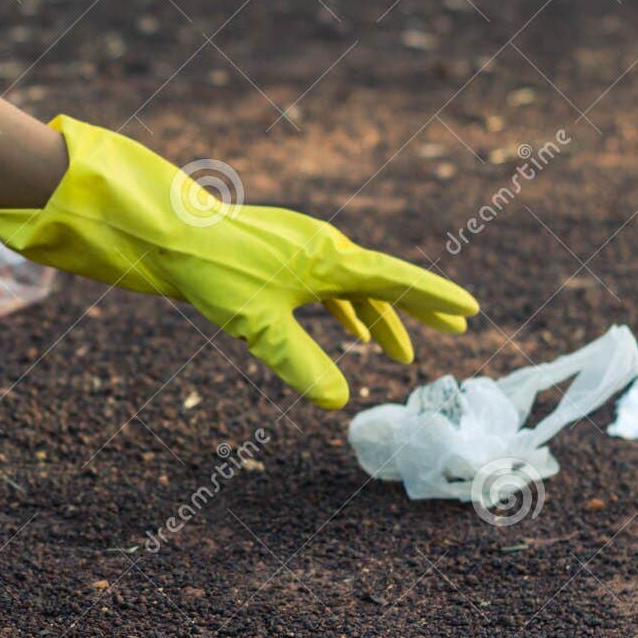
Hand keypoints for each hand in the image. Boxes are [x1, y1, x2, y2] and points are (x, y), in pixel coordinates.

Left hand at [0, 117, 477, 407]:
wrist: (167, 233)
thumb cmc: (213, 273)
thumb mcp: (257, 326)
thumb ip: (299, 363)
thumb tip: (337, 403)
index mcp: (329, 260)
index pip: (397, 281)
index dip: (434, 300)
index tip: (470, 312)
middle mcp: (322, 248)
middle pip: (383, 281)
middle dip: (416, 310)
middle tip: (454, 331)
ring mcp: (301, 249)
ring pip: (353, 286)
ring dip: (376, 317)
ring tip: (394, 351)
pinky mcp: (279, 255)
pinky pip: (326, 283)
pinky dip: (343, 308)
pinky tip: (345, 328)